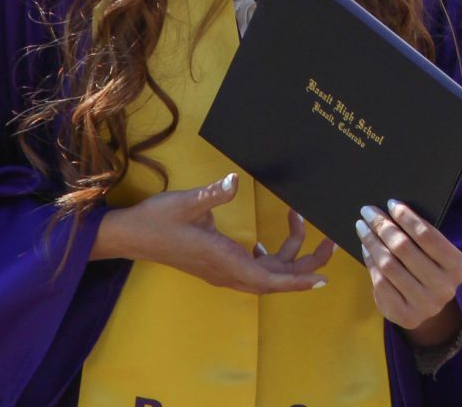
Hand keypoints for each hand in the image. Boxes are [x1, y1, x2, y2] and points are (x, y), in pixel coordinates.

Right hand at [91, 173, 334, 294]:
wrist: (132, 236)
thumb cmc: (158, 220)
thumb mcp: (185, 202)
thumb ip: (212, 194)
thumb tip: (233, 181)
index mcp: (222, 259)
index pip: (267, 279)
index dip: (296, 280)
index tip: (322, 279)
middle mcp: (226, 270)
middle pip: (274, 278)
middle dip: (304, 264)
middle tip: (328, 242)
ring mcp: (221, 270)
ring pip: (265, 271)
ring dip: (286, 253)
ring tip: (298, 220)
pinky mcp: (216, 264)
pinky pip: (251, 268)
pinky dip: (267, 256)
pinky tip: (266, 240)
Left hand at [355, 200, 461, 343]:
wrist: (428, 304)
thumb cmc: (429, 265)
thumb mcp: (435, 251)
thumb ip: (421, 234)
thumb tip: (391, 208)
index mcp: (457, 266)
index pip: (427, 235)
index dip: (406, 217)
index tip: (390, 203)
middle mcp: (444, 288)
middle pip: (403, 248)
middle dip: (382, 226)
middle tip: (368, 211)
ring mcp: (426, 305)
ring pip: (389, 264)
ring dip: (371, 241)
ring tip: (362, 226)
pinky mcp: (406, 316)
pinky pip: (381, 283)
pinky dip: (370, 261)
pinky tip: (366, 248)